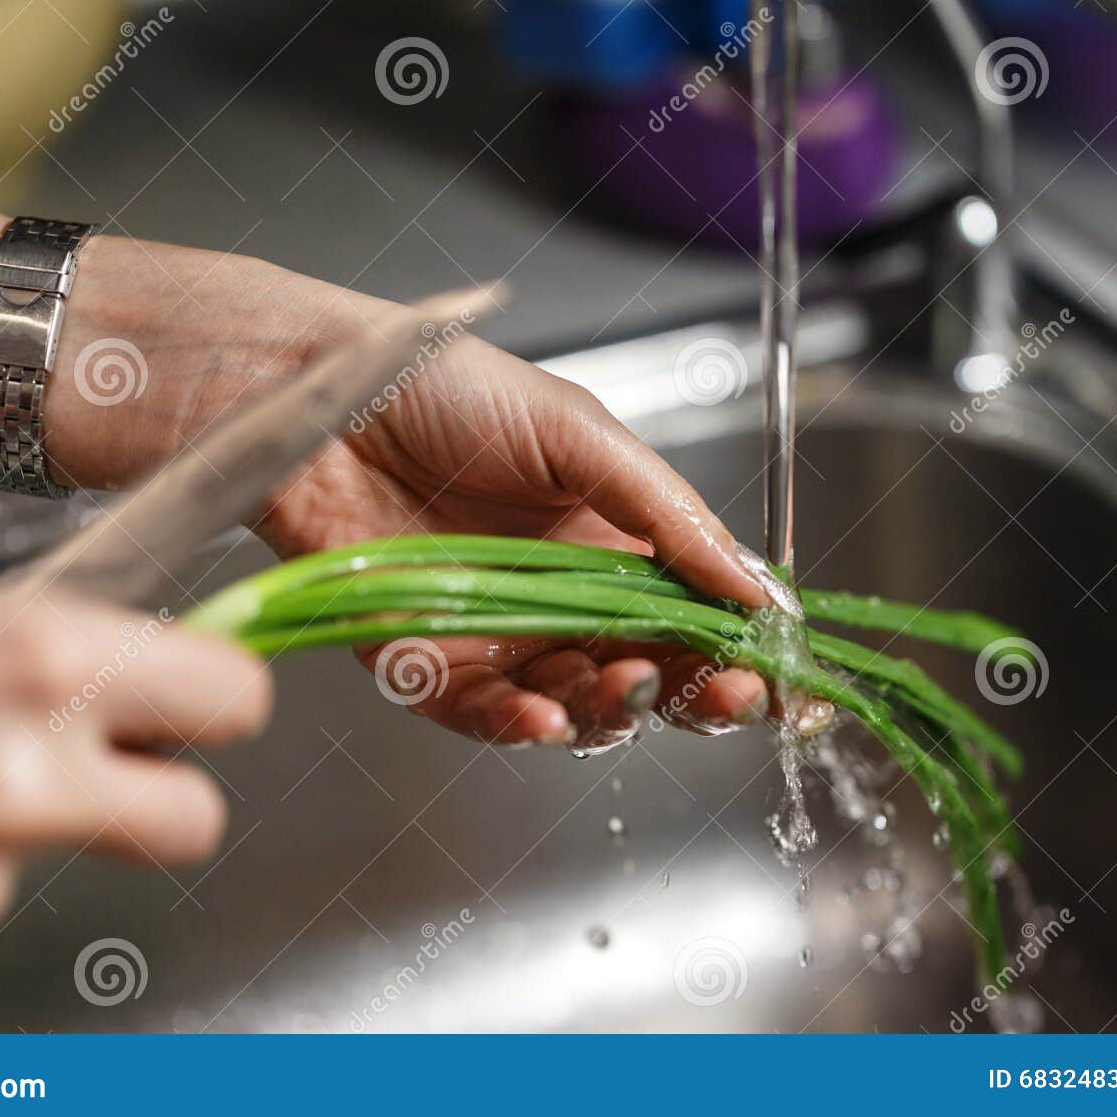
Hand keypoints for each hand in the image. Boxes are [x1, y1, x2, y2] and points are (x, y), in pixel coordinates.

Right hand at [0, 545, 268, 985]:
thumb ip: (28, 641)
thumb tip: (99, 670)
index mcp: (40, 663)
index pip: (233, 700)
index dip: (214, 694)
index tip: (191, 690)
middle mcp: (22, 782)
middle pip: (191, 822)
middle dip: (160, 790)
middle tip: (102, 754)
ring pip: (50, 868)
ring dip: (7, 830)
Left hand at [52, 244, 773, 748]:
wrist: (325, 398)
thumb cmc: (448, 392)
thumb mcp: (581, 433)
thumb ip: (669, 515)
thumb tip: (758, 587)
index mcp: (617, 538)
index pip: (701, 613)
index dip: (749, 654)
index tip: (792, 687)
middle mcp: (568, 598)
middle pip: (656, 674)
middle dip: (700, 693)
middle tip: (728, 692)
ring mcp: (504, 637)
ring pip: (584, 707)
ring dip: (617, 707)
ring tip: (629, 679)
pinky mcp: (433, 666)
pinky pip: (491, 717)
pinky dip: (524, 724)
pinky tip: (547, 713)